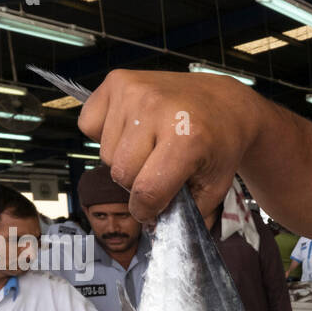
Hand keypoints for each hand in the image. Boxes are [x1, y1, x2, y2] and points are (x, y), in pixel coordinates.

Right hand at [78, 70, 268, 222]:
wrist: (222, 103)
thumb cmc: (218, 145)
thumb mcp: (214, 186)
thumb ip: (186, 213)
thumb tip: (153, 230)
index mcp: (187, 139)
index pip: (147, 191)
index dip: (145, 210)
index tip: (150, 212)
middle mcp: (157, 110)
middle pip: (121, 173)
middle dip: (136, 185)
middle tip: (156, 175)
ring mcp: (134, 91)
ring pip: (105, 153)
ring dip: (123, 160)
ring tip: (150, 149)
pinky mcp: (117, 80)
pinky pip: (89, 125)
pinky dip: (104, 134)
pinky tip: (132, 131)